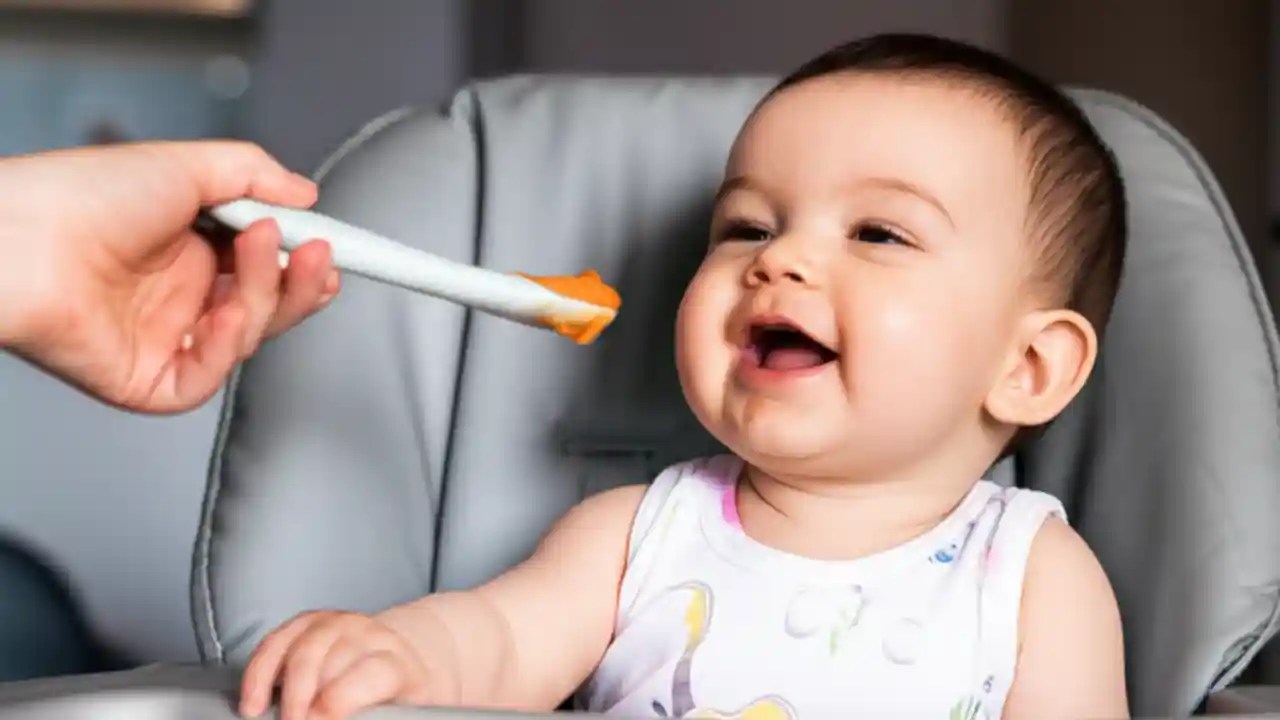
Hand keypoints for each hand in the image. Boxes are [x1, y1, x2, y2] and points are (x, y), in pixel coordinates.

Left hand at [0, 140, 338, 412]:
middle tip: (322, 253)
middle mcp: (180, 294)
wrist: (20, 239)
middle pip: (270, 304)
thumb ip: (255, 173)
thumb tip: (305, 194)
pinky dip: (232, 341)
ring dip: (269, 292)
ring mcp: (167, 338)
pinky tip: (225, 306)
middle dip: (304, 281)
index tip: (342, 246)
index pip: (267, 262)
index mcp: (188, 247)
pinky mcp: (151, 380)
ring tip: (262, 245)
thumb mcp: (186, 164)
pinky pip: (213, 374)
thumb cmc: (77, 196)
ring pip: (250, 335)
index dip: (306, 258)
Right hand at [240, 610, 456, 719]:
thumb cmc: (399, 692)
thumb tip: (362, 717)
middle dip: (302, 699)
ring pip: (299, 648)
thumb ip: (381, 715)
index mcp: (397, 661)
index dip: (341, 700)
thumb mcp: (406, 710)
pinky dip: (259, 670)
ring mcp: (337, 623)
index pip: (372, 673)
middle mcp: (367, 635)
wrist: (402, 656)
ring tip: (261, 716)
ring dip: (275, 685)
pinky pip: (276, 641)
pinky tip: (253, 699)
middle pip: (328, 660)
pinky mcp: (309, 622)